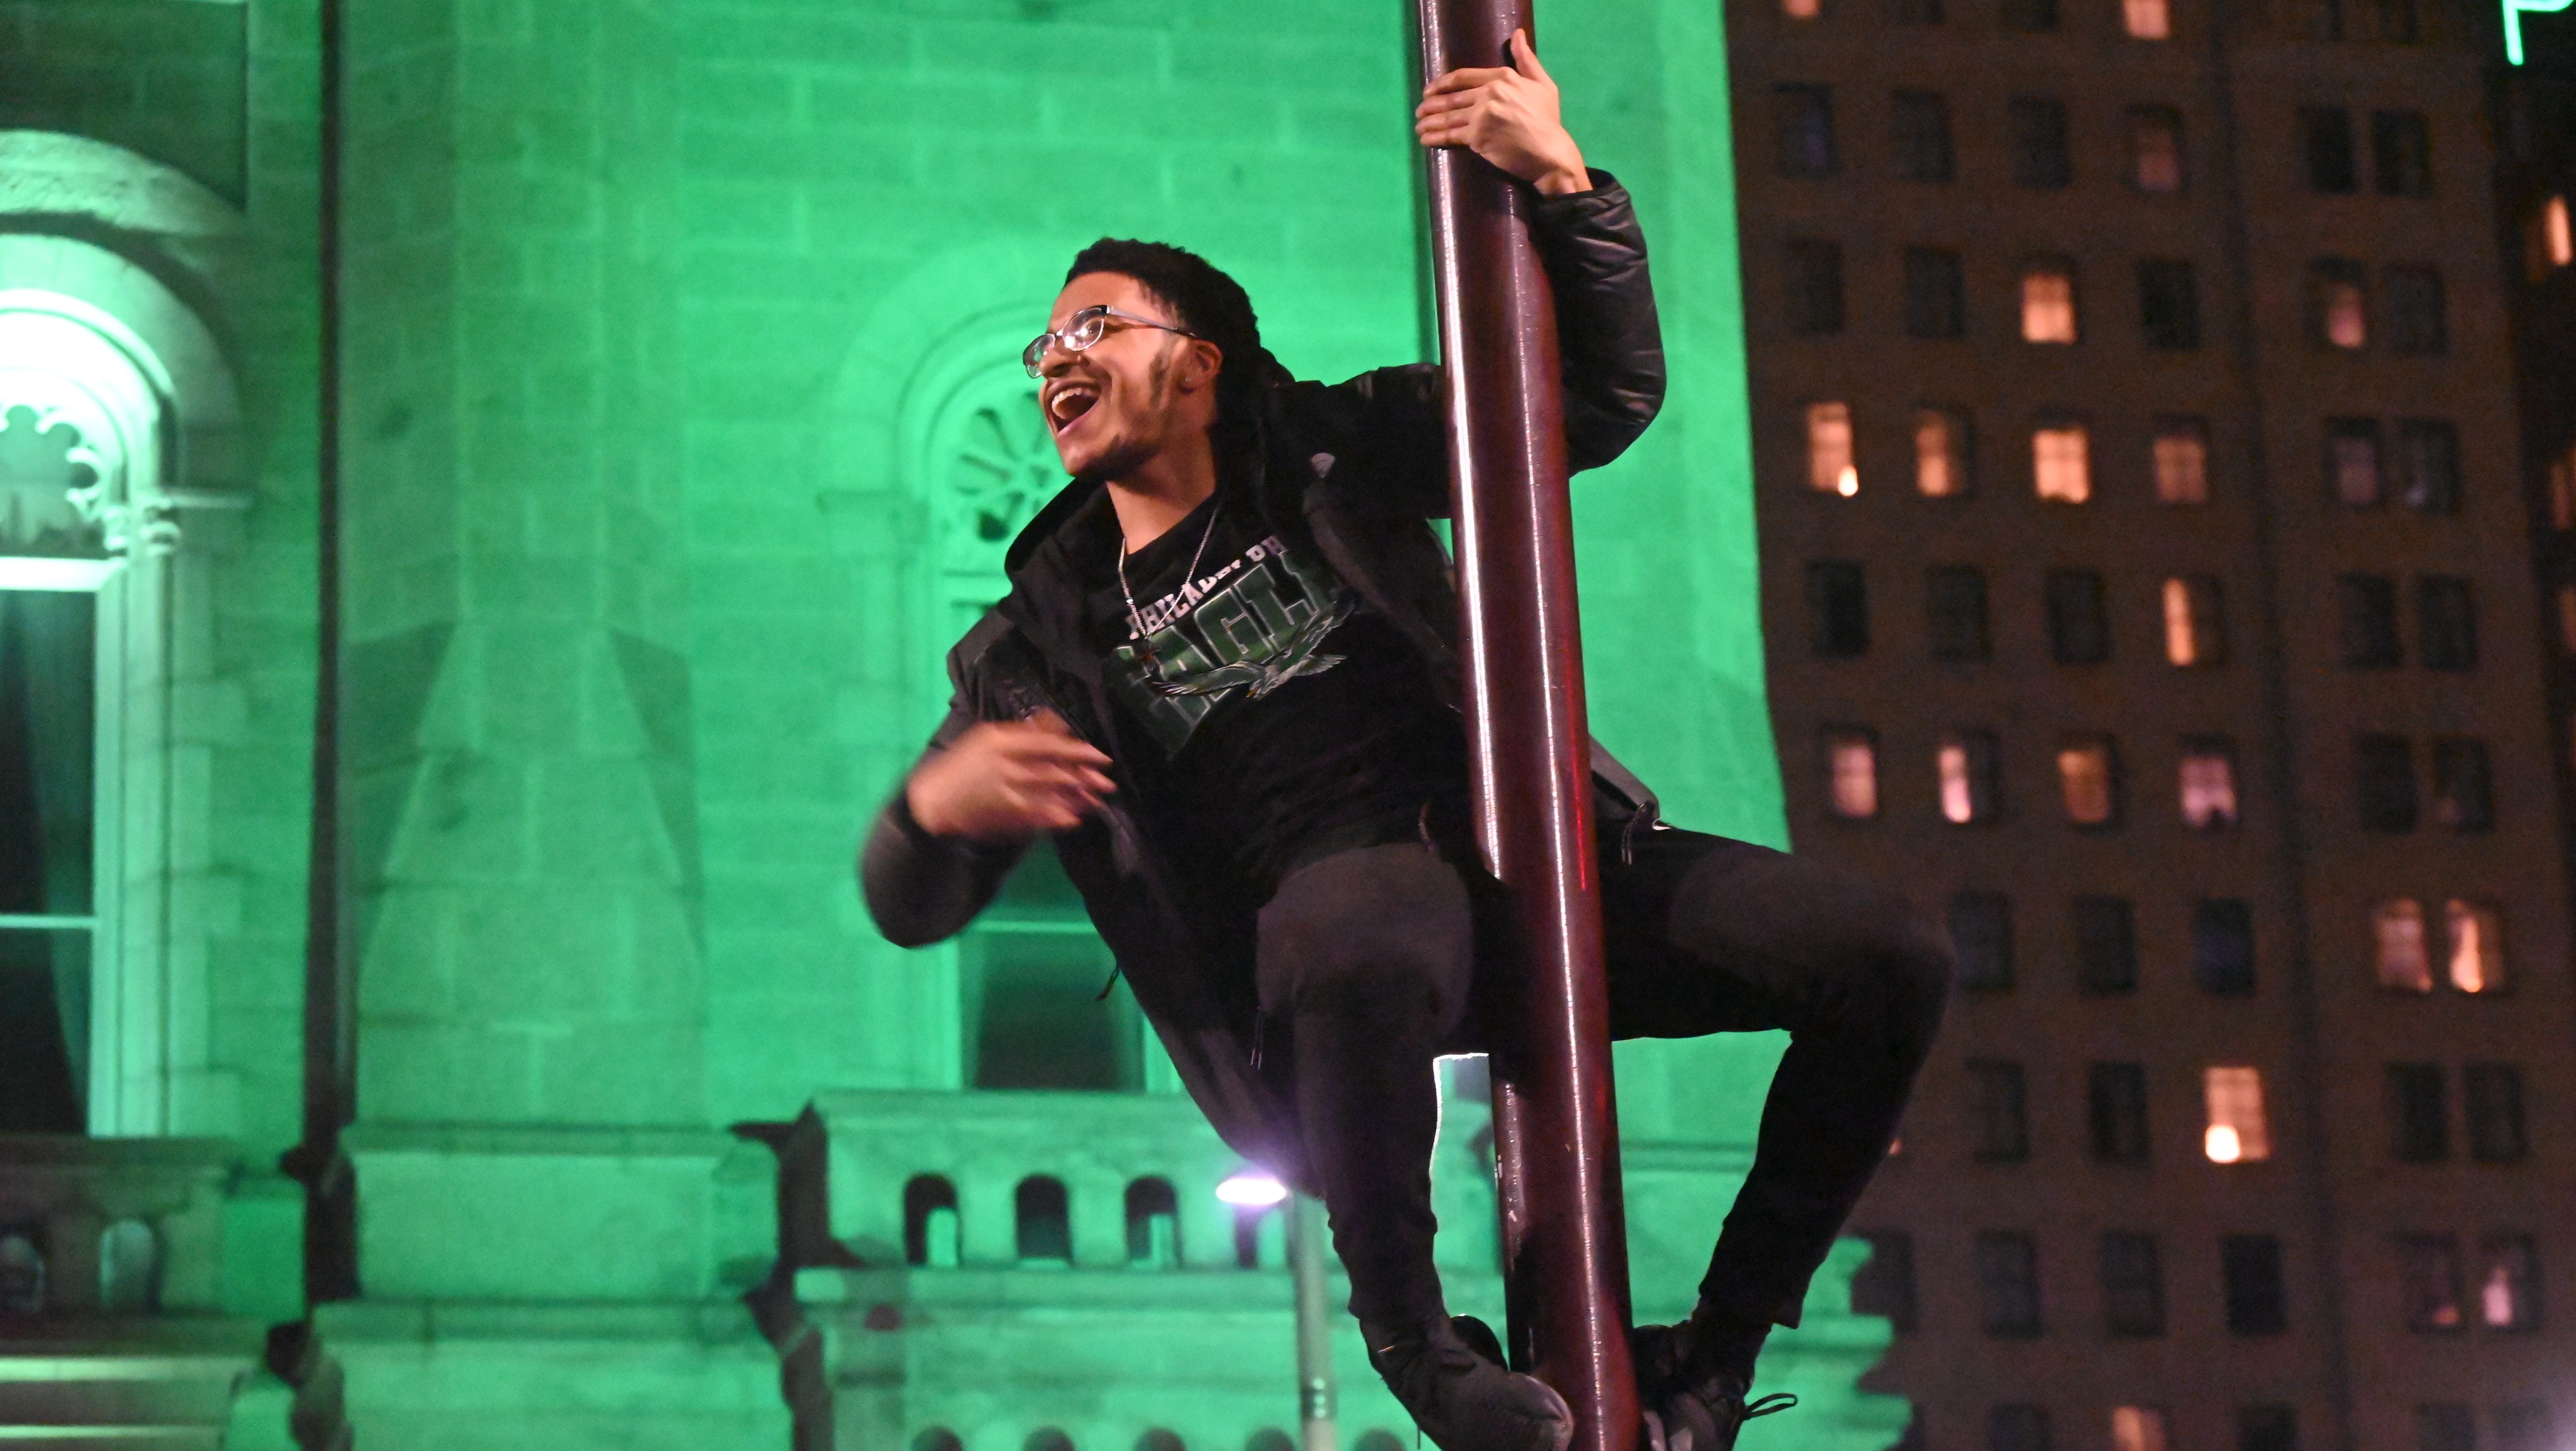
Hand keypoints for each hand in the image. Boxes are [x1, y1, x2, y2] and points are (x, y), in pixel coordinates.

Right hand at [906, 711, 1116, 840]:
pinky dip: (1056, 817)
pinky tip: (1073, 819)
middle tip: (1107, 782)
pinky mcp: (1003, 815)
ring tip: (1097, 801)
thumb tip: (1057, 721)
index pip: (1048, 744)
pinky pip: (1037, 816)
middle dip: (1084, 777)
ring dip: (1077, 798)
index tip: (1100, 756)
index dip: (1078, 750)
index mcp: (1001, 740)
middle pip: (1054, 770)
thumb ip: (1024, 730)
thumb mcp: (988, 737)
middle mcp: (1006, 765)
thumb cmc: (962, 764)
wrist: (933, 798)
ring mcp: (1005, 792)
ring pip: (1050, 794)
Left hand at [1415, 29, 1589, 196]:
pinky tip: (1425, 140)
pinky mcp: (1477, 137)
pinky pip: (1451, 136)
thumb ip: (1527, 59)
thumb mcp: (1542, 84)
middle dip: (1431, 105)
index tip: (1429, 90)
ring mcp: (1482, 115)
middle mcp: (1489, 93)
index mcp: (1502, 77)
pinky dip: (1435, 138)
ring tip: (1418, 126)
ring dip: (1429, 122)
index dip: (1442, 83)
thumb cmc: (1547, 121)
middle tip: (1419, 112)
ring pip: (1448, 117)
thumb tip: (1517, 34)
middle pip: (1452, 98)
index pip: (1463, 76)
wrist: (1550, 153)